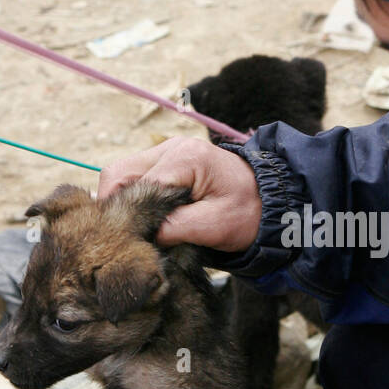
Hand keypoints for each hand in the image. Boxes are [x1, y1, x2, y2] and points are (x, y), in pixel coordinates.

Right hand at [98, 137, 261, 248]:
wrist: (272, 201)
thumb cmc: (249, 214)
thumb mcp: (214, 226)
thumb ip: (174, 228)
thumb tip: (139, 236)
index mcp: (185, 158)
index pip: (134, 185)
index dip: (125, 214)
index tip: (128, 240)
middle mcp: (172, 148)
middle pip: (119, 174)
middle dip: (116, 206)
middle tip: (125, 236)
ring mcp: (169, 152)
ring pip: (123, 175)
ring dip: (124, 202)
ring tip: (136, 229)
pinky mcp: (168, 162)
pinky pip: (136, 177)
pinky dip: (133, 198)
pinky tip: (144, 218)